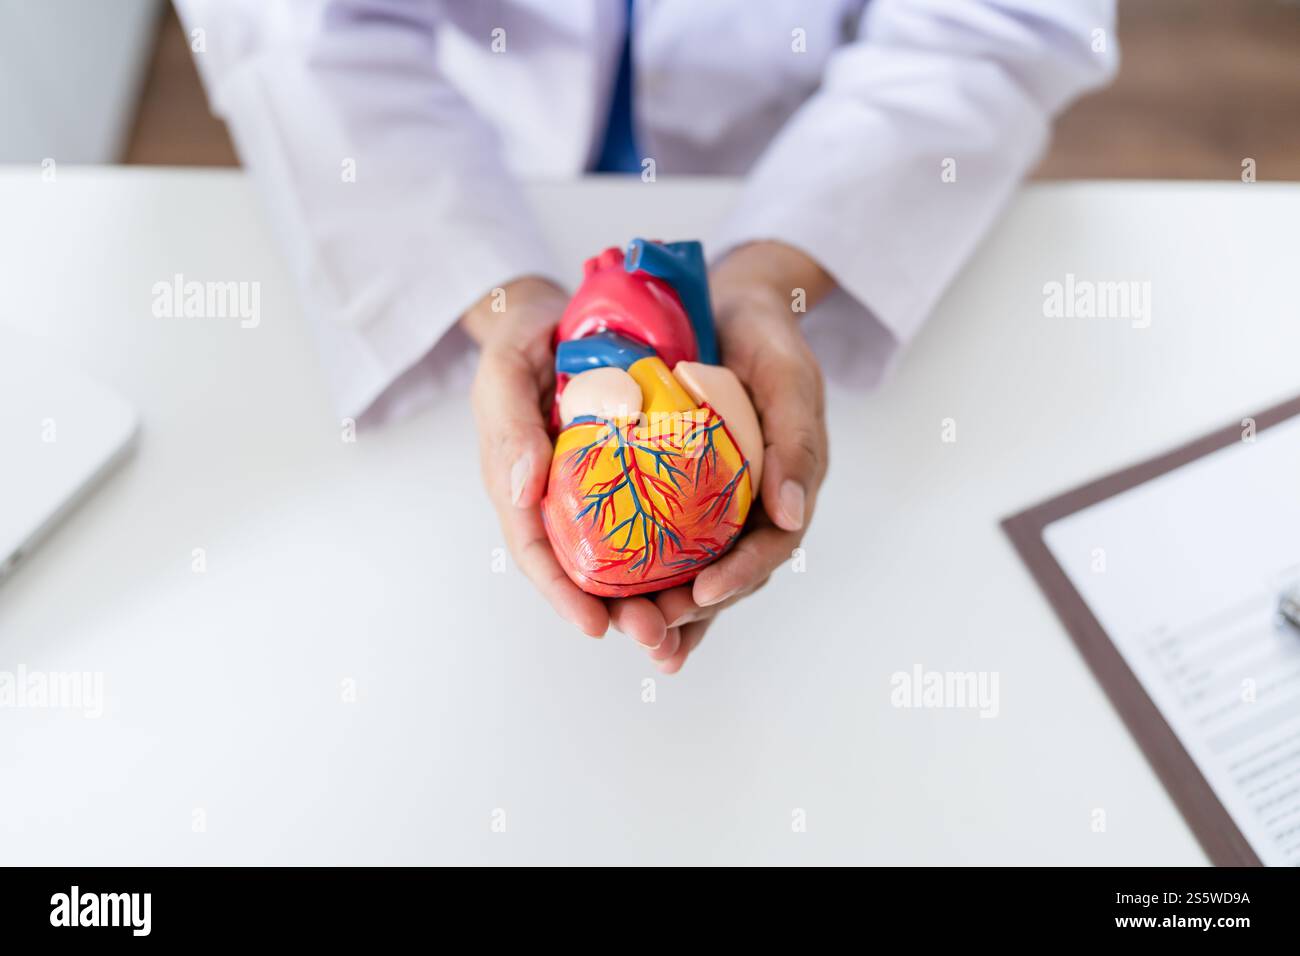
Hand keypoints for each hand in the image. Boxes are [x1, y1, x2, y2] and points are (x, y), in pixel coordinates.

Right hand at [465, 277, 680, 655]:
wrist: (563, 310)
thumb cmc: (525, 336)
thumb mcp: (505, 367)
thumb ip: (507, 423)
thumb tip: (524, 489)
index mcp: (518, 482)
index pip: (536, 550)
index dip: (562, 593)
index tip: (595, 626)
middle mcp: (559, 497)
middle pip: (585, 570)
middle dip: (618, 611)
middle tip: (656, 640)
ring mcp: (598, 488)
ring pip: (625, 557)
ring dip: (653, 597)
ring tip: (686, 630)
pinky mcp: (635, 473)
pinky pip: (656, 520)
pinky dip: (679, 553)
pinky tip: (711, 576)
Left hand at [649, 242, 832, 672]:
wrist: (725, 303)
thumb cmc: (763, 334)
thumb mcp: (789, 373)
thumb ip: (797, 439)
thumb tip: (791, 514)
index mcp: (789, 483)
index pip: (772, 545)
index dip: (741, 576)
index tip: (702, 594)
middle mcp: (754, 503)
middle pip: (729, 574)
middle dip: (694, 613)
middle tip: (651, 635)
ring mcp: (717, 503)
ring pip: (695, 570)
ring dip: (666, 609)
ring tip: (630, 635)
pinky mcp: (679, 494)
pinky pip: (662, 542)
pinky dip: (643, 575)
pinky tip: (612, 604)